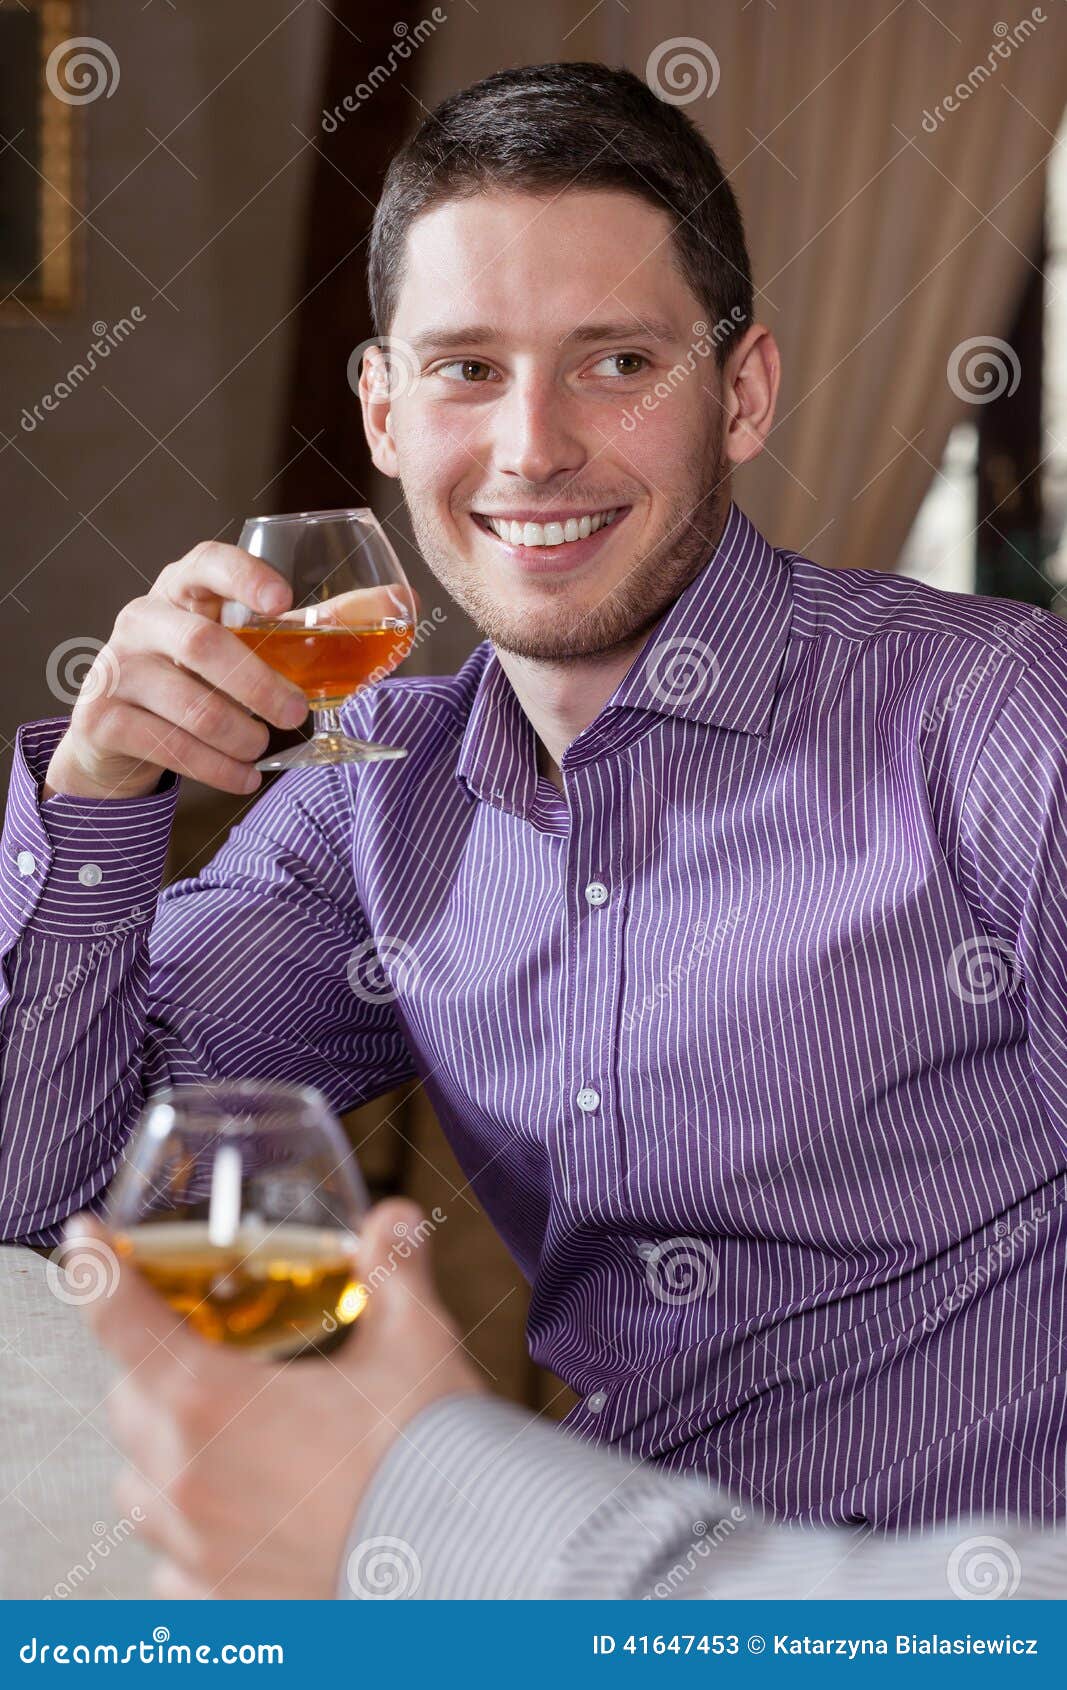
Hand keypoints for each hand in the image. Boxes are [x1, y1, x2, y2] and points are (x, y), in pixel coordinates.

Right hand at [43, 541, 311, 800]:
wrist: (111, 731)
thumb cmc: (187, 678)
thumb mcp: (224, 648)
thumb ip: (276, 639)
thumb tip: (362, 631)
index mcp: (177, 590)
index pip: (207, 563)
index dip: (244, 577)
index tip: (283, 602)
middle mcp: (140, 620)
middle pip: (202, 644)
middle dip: (258, 684)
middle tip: (295, 712)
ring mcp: (115, 668)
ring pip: (193, 707)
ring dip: (240, 735)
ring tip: (261, 747)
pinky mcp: (101, 718)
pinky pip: (171, 747)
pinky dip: (218, 769)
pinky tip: (243, 777)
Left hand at [64, 1199, 484, 1598]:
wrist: (464, 1565)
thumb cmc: (430, 1453)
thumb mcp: (413, 1337)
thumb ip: (392, 1266)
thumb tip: (391, 1222)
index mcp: (209, 1401)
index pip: (122, 1319)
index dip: (95, 1273)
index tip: (82, 1244)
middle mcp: (185, 1480)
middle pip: (127, 1402)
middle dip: (152, 1366)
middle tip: (200, 1346)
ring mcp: (199, 1550)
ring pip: (140, 1489)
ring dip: (163, 1452)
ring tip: (219, 1436)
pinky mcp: (225, 1603)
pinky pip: (174, 1566)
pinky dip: (191, 1536)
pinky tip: (240, 1519)